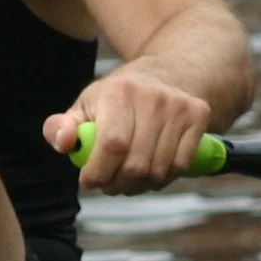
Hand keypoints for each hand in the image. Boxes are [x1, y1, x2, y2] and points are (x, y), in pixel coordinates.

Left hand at [43, 67, 211, 194]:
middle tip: (107, 185)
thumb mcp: (85, 105)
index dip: (98, 171)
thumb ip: (62, 127)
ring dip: (138, 186)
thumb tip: (64, 142)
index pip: (112, 144)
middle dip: (116, 184)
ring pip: (158, 170)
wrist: (164, 73)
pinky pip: (180, 166)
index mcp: (118, 91)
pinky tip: (148, 176)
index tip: (89, 182)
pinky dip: (162, 180)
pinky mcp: (198, 116)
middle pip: (136, 163)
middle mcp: (152, 97)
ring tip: (125, 181)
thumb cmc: (116, 98)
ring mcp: (178, 106)